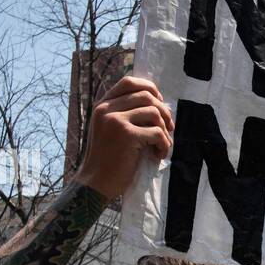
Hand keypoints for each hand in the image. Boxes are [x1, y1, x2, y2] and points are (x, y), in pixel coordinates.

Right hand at [74, 76, 174, 200]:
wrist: (95, 183)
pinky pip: (157, 132)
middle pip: (146, 95)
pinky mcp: (126, 135)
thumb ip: (125, 114)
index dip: (150, 88)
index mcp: (103, 105)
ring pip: (154, 112)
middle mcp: (107, 109)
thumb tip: (158, 104)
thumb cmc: (108, 159)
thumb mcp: (111, 130)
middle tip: (169, 129)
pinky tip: (158, 155)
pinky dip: (164, 144)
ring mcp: (115, 120)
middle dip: (164, 111)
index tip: (160, 104)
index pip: (129, 82)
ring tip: (162, 145)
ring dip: (165, 130)